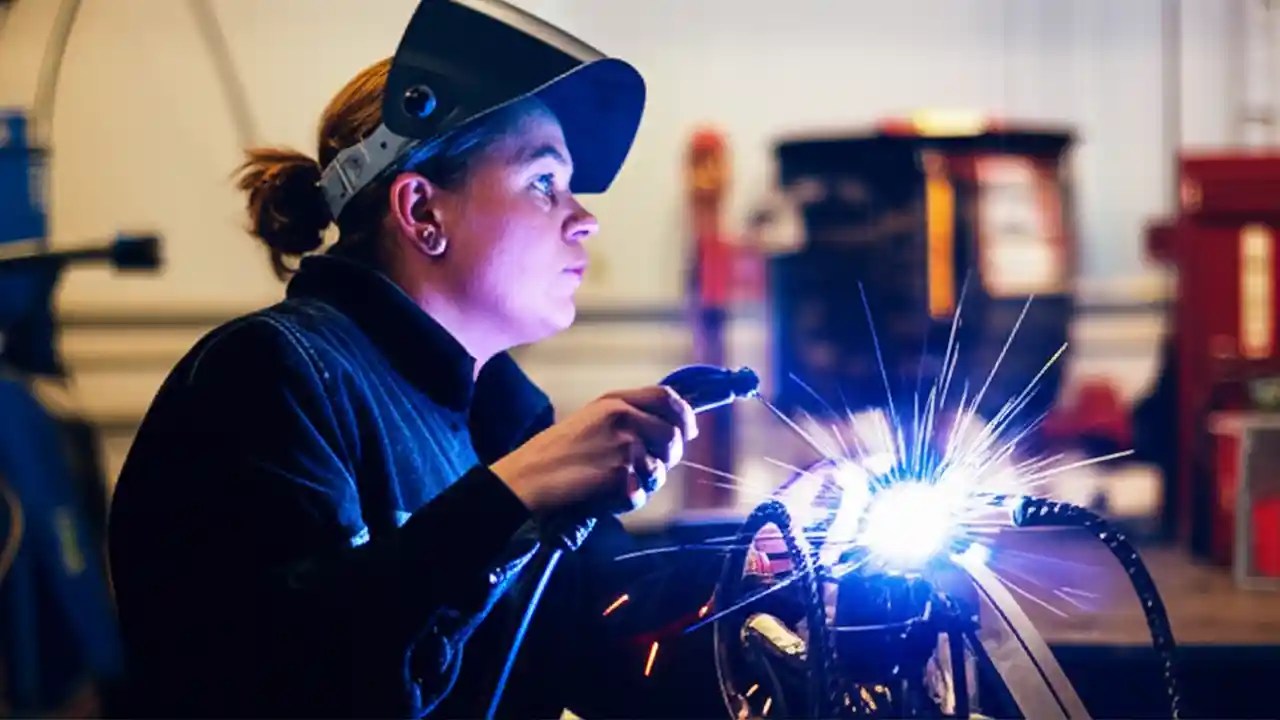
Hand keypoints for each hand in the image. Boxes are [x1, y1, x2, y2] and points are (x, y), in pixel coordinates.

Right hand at [491, 386, 697, 515]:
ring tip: (617, 482)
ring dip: (646, 481)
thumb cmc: (555, 452)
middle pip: (673, 436)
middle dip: (669, 456)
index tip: (688, 430)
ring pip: (660, 469)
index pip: (666, 397)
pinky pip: (641, 495)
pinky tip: (603, 496)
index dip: (684, 414)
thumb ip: (627, 415)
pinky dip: (626, 502)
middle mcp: (624, 419)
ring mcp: (624, 447)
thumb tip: (670, 427)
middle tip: (649, 467)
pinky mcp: (620, 476)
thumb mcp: (590, 418)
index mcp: (615, 401)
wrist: (527, 477)